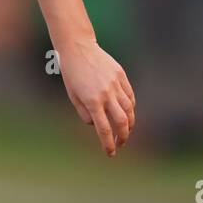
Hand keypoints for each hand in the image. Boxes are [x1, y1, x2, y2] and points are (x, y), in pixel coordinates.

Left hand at [58, 38, 135, 156]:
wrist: (78, 48)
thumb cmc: (72, 74)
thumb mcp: (73, 96)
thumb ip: (85, 113)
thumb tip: (95, 124)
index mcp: (92, 101)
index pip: (104, 129)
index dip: (108, 144)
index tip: (110, 153)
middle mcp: (106, 94)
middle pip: (122, 122)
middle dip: (123, 136)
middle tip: (120, 144)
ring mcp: (116, 84)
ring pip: (130, 109)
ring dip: (130, 124)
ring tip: (126, 131)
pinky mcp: (121, 76)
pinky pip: (130, 96)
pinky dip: (131, 107)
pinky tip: (127, 113)